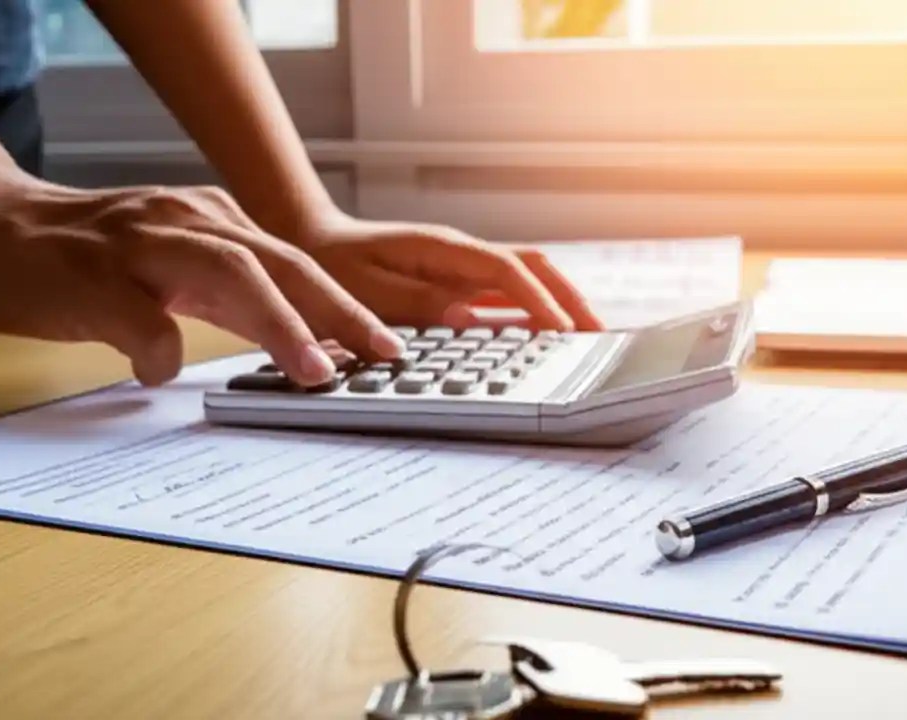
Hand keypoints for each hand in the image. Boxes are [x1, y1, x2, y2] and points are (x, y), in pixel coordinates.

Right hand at [0, 165, 403, 386]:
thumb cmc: (96, 259)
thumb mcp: (181, 265)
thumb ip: (239, 297)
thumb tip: (308, 343)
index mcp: (215, 221)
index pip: (298, 263)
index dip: (349, 305)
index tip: (392, 346)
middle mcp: (187, 221)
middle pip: (280, 262)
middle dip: (338, 311)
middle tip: (380, 355)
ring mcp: (139, 244)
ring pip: (228, 273)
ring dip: (279, 323)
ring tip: (312, 370)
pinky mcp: (90, 276)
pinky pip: (139, 316)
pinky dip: (159, 349)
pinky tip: (159, 373)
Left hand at [296, 214, 602, 331]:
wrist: (308, 242)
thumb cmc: (330, 267)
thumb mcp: (364, 289)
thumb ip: (416, 303)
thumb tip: (469, 318)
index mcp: (442, 249)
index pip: (507, 272)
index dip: (539, 302)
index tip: (562, 332)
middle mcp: (460, 253)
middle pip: (533, 267)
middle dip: (569, 298)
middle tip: (599, 334)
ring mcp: (462, 265)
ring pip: (527, 278)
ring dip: (559, 303)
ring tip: (588, 337)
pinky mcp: (458, 281)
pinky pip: (507, 293)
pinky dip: (536, 310)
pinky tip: (549, 335)